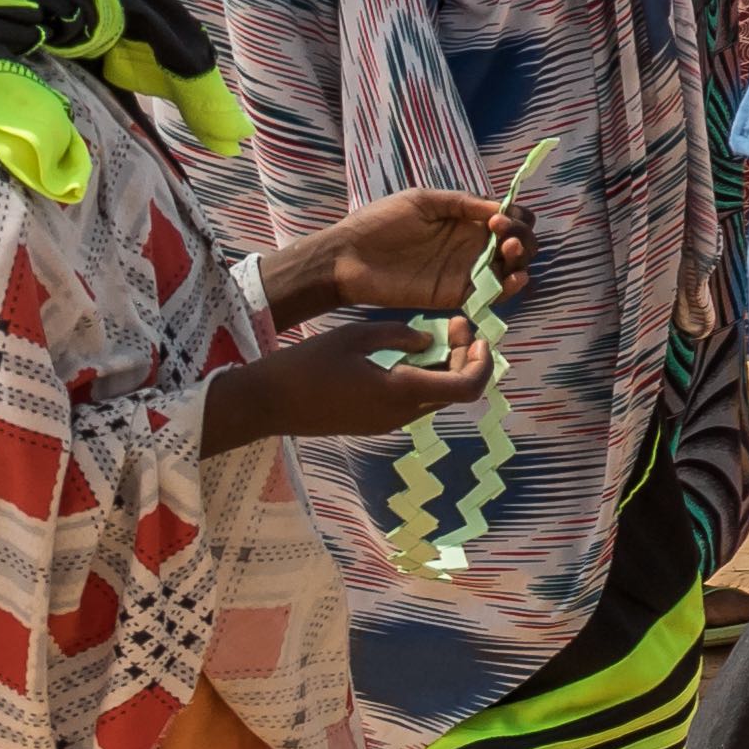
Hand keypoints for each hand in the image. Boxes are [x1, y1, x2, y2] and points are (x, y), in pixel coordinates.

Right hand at [203, 309, 492, 451]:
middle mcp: (403, 414)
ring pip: (437, 397)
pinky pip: (415, 402)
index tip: (475, 333)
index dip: (482, 362)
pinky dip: (426, 378)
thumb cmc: (306, 365)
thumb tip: (430, 342)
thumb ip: (398, 336)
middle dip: (466, 357)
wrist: (266, 404)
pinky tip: (410, 355)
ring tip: (434, 335)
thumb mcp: (354, 337)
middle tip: (454, 325)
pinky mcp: (376, 424)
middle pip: (457, 391)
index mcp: (401, 391)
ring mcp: (390, 423)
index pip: (468, 387)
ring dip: (447, 368)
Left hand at [265, 183, 524, 330]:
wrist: (347, 258)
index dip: (516, 217)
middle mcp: (472, 245)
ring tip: (507, 251)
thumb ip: (462, 203)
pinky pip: (493, 294)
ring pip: (512, 268)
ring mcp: (467, 271)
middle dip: (522, 237)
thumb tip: (501, 209)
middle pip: (518, 244)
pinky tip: (512, 278)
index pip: (509, 218)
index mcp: (466, 220)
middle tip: (504, 236)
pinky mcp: (457, 294)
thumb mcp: (422, 200)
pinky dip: (510, 287)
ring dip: (520, 259)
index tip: (499, 218)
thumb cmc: (379, 223)